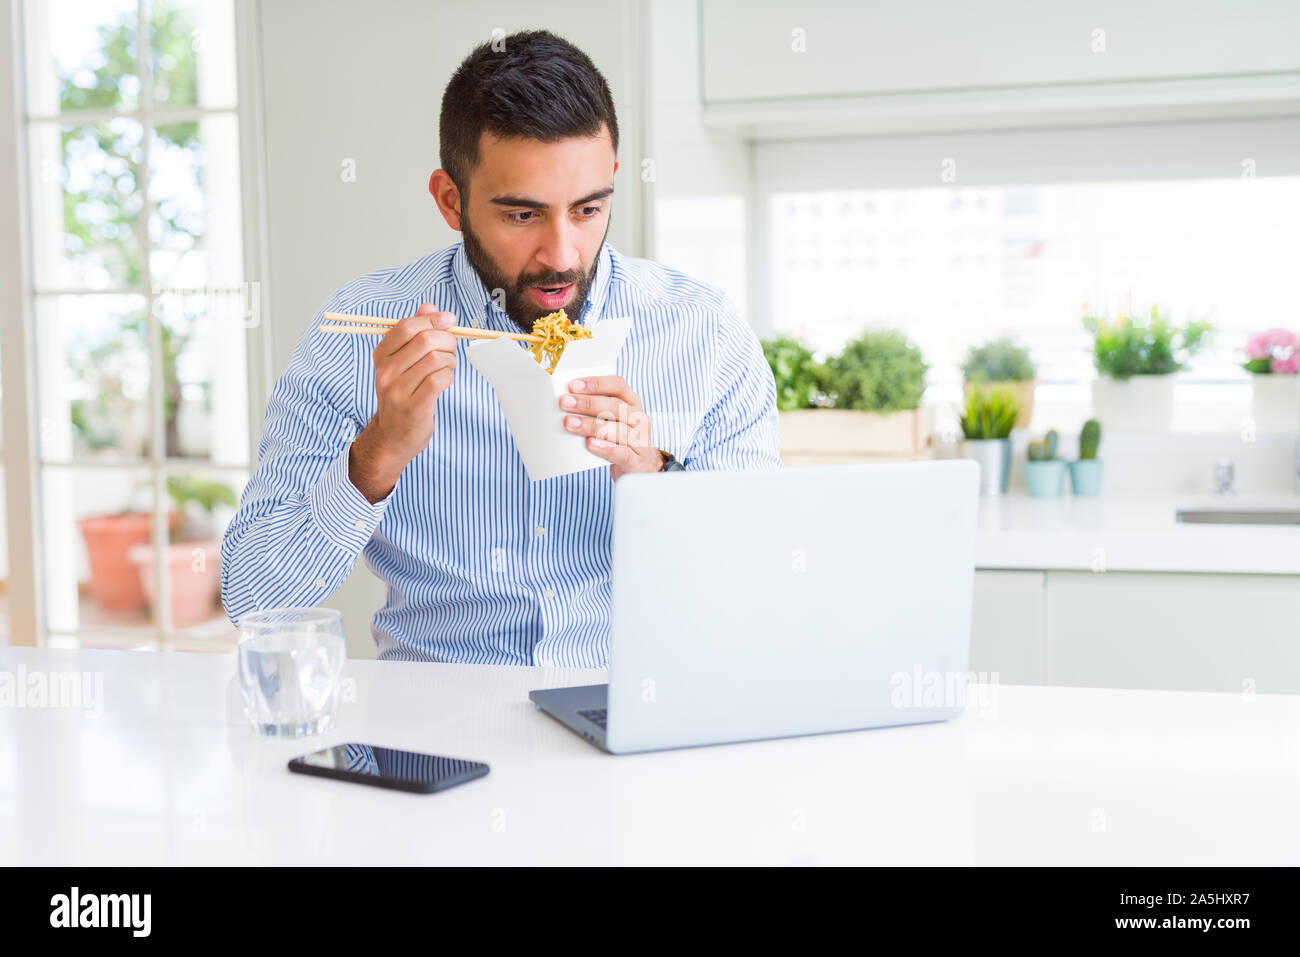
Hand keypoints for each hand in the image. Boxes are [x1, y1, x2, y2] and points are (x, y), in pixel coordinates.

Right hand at [349, 304, 456, 501]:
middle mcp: (385, 371)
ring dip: (450, 360)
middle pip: (425, 341)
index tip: (450, 321)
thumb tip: (429, 306)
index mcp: (381, 356)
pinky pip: (440, 379)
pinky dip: (449, 377)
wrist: (394, 436)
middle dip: (447, 340)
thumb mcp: (403, 362)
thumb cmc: (403, 395)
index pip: (407, 326)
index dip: (432, 319)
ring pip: (436, 359)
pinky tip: (446, 381)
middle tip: (452, 349)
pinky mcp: (413, 406)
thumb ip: (415, 333)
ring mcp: (397, 390)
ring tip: (448, 367)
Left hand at [558, 375, 661, 479]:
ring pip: (618, 429)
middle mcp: (639, 418)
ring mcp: (640, 441)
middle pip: (615, 406)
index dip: (596, 383)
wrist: (640, 469)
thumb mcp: (611, 419)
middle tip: (564, 403)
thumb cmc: (618, 439)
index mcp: (632, 402)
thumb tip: (565, 401)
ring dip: (591, 425)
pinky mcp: (636, 462)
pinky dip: (605, 448)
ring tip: (569, 423)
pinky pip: (621, 453)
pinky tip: (589, 443)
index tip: (572, 386)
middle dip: (588, 403)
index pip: (618, 385)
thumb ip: (595, 409)